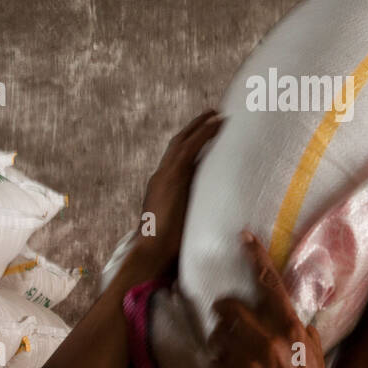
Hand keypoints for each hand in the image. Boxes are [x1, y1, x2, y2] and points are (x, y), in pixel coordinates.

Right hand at [135, 109, 223, 272]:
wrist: (151, 253)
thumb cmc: (166, 250)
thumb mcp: (181, 229)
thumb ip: (190, 221)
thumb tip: (208, 226)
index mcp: (162, 189)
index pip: (177, 161)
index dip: (190, 146)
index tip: (204, 136)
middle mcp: (160, 177)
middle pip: (177, 145)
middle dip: (194, 129)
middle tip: (211, 115)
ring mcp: (164, 175)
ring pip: (182, 142)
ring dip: (200, 125)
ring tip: (216, 114)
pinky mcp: (171, 176)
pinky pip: (190, 147)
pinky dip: (203, 133)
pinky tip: (216, 123)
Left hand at [207, 230, 360, 367]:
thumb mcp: (313, 348)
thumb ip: (296, 325)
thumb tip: (284, 308)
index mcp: (290, 327)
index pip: (270, 284)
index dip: (256, 257)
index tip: (244, 237)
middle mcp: (267, 340)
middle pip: (230, 307)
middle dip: (224, 308)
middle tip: (225, 313)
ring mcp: (248, 363)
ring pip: (217, 335)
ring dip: (220, 339)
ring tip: (230, 348)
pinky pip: (213, 363)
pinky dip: (219, 365)